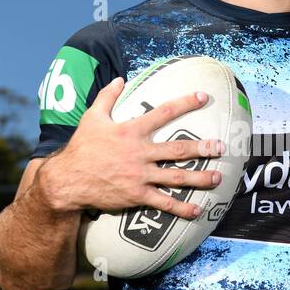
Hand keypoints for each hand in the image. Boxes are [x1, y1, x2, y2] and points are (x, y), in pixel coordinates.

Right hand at [41, 77, 225, 219]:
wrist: (68, 180)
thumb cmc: (81, 148)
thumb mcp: (92, 117)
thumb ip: (107, 97)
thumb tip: (120, 79)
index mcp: (131, 131)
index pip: (163, 113)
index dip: (185, 103)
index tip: (204, 96)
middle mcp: (139, 153)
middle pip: (178, 149)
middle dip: (202, 148)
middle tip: (221, 146)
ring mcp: (140, 176)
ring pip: (176, 177)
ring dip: (200, 178)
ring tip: (218, 178)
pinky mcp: (137, 196)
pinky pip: (164, 203)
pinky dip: (182, 207)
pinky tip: (197, 210)